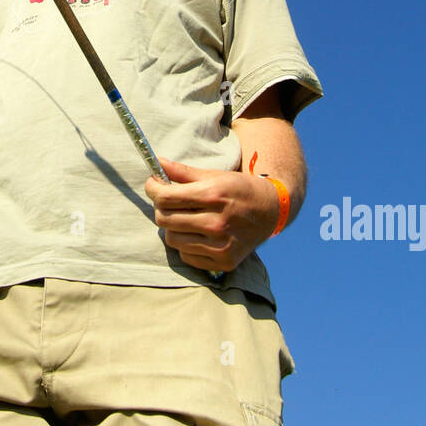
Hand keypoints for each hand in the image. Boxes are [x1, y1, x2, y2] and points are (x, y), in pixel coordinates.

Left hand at [144, 156, 280, 272]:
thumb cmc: (240, 189)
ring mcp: (221, 246)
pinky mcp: (223, 262)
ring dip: (173, 228)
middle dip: (161, 208)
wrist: (272, 211)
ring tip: (185, 218)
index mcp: (214, 196)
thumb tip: (156, 162)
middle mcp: (217, 223)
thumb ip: (183, 172)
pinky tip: (198, 234)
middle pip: (164, 219)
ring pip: (172, 240)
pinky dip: (186, 245)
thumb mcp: (215, 176)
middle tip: (169, 201)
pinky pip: (186, 256)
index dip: (153, 189)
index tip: (153, 185)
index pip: (165, 197)